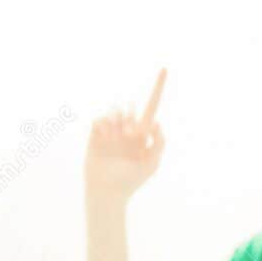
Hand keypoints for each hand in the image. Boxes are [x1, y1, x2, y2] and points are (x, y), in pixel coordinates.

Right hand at [85, 69, 166, 199]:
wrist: (107, 191)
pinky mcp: (96, 134)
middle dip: (130, 119)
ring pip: (115, 110)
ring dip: (117, 120)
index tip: (165, 68)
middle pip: (131, 109)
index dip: (158, 88)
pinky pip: (99, 119)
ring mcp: (112, 131)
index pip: (152, 108)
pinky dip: (103, 124)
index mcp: (144, 134)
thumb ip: (158, 143)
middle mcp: (128, 129)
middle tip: (130, 135)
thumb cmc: (132, 180)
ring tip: (117, 137)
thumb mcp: (152, 163)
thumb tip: (156, 122)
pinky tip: (104, 136)